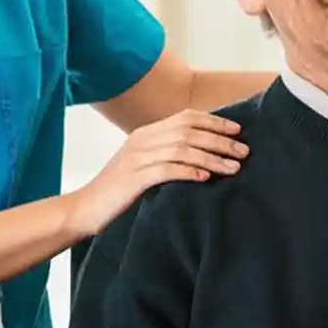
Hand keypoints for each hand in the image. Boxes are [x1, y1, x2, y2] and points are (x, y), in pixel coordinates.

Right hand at [64, 110, 247, 236]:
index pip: (185, 117)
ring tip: (233, 167)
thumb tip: (204, 155)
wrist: (84, 209)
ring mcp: (137, 158)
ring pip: (182, 148)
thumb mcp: (142, 166)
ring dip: (212, 157)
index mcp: (145, 133)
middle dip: (220, 139)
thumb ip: (166, 155)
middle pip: (188, 131)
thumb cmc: (117, 192)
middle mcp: (142, 140)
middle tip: (244, 151)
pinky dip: (189, 171)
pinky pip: (167, 169)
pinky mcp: (133, 178)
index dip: (214, 122)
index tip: (238, 130)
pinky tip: (206, 177)